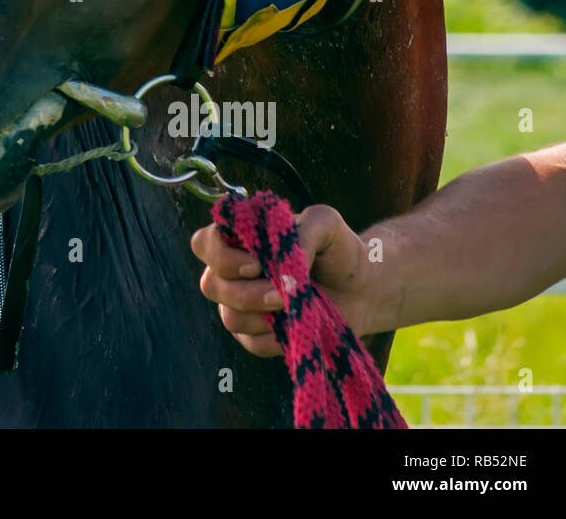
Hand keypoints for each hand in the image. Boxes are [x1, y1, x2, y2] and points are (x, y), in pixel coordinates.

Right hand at [189, 204, 371, 356]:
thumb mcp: (325, 223)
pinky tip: (296, 325)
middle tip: (282, 293)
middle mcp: (230, 271)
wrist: (361, 289)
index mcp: (238, 238)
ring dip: (263, 315)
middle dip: (246, 293)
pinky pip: (251, 342)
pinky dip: (276, 337)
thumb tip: (283, 265)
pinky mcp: (254, 335)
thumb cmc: (337, 248)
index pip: (204, 243)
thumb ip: (302, 229)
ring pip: (230, 317)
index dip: (222, 257)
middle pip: (211, 285)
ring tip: (294, 307)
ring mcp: (239, 304)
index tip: (257, 264)